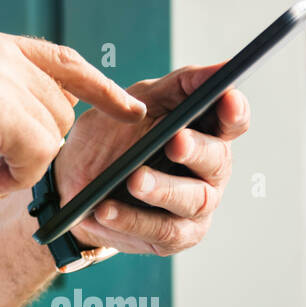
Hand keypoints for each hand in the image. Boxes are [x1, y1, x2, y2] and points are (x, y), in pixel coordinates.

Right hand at [0, 30, 145, 202]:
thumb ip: (10, 99)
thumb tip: (63, 117)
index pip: (64, 60)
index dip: (101, 88)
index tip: (131, 110)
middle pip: (62, 108)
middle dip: (38, 148)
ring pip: (52, 134)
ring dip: (24, 168)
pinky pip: (37, 154)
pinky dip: (15, 179)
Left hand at [53, 63, 250, 256]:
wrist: (70, 184)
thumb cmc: (110, 138)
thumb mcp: (136, 103)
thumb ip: (176, 87)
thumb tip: (218, 70)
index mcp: (203, 132)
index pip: (232, 121)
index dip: (234, 110)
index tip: (227, 98)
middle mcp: (208, 171)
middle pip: (217, 160)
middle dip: (196, 150)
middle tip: (174, 142)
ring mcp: (194, 206)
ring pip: (192, 199)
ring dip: (162, 189)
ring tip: (132, 180)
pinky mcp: (174, 236)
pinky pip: (162, 230)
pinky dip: (132, 219)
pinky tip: (106, 209)